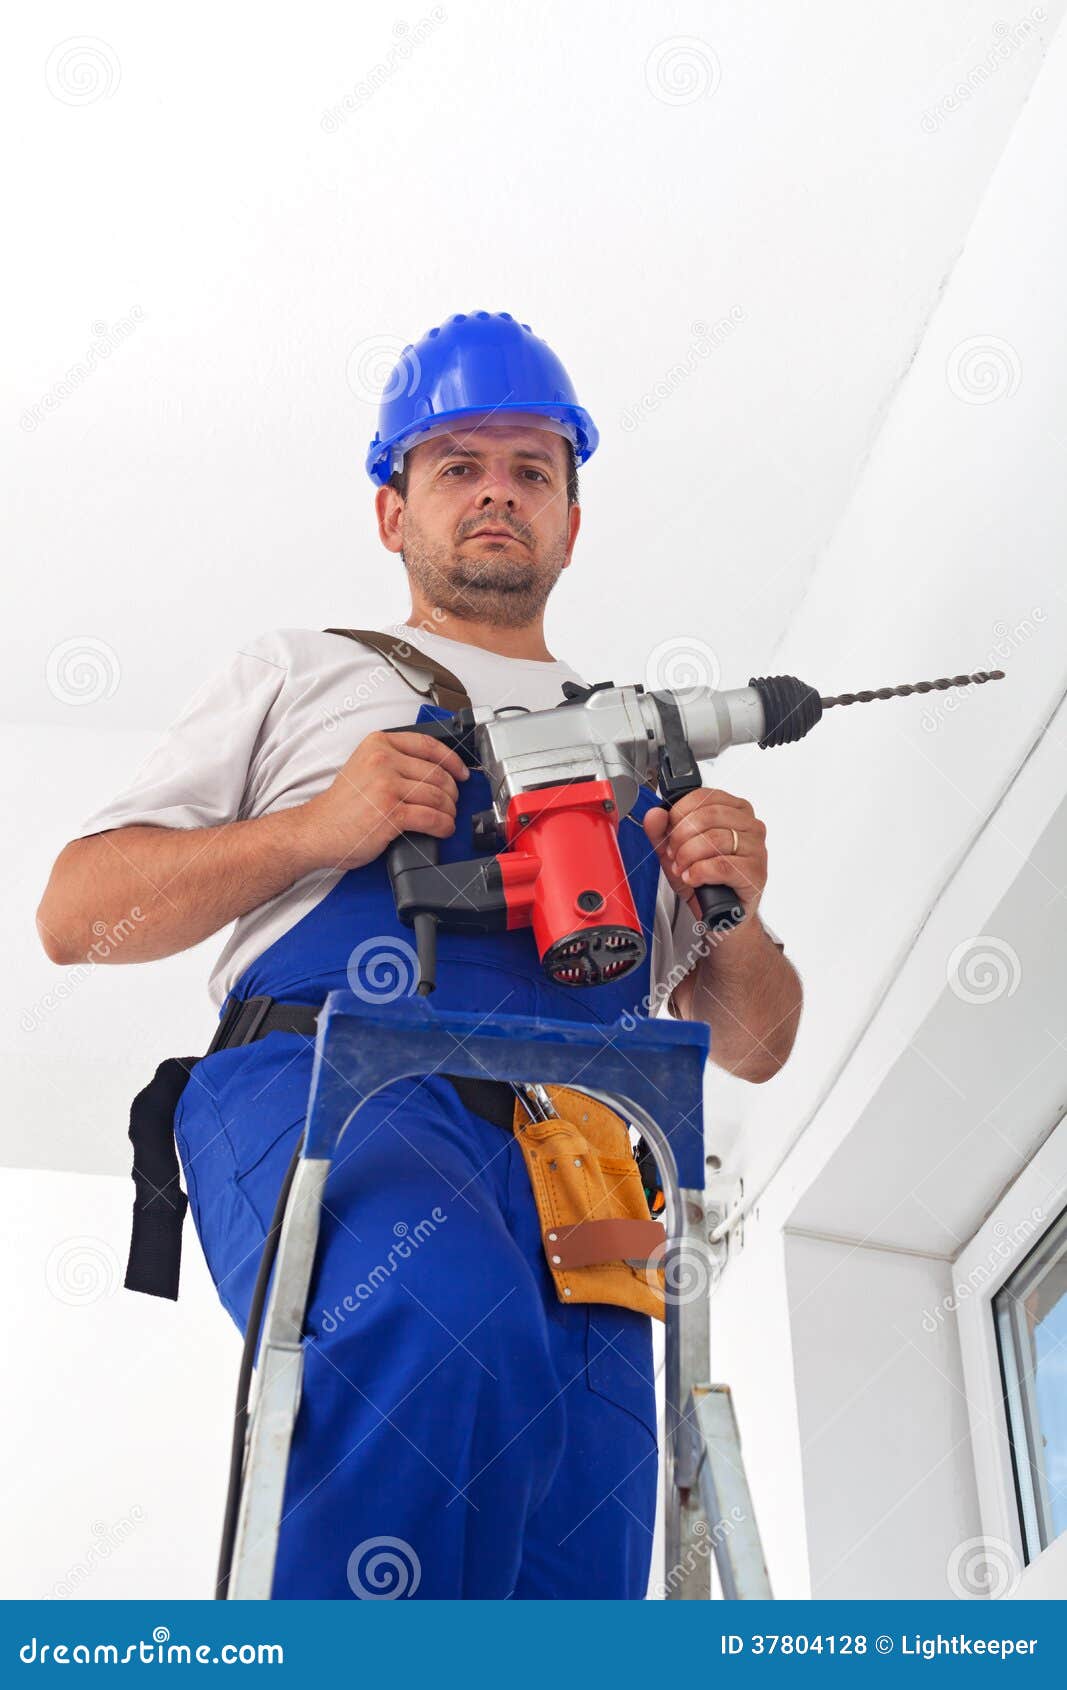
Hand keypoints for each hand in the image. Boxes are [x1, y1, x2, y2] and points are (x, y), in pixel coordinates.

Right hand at [297, 730, 469, 871]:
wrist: (316, 830)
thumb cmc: (341, 806)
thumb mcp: (365, 766)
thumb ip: (394, 761)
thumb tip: (435, 771)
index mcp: (378, 744)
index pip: (429, 745)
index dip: (453, 761)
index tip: (462, 773)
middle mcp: (382, 760)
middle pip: (437, 774)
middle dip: (451, 793)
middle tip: (451, 804)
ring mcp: (386, 786)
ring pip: (438, 796)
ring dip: (449, 811)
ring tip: (446, 818)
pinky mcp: (390, 812)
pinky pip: (432, 817)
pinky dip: (443, 826)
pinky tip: (442, 829)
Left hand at [642, 787, 767, 927]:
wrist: (721, 914)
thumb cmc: (705, 880)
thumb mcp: (675, 852)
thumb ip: (661, 832)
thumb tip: (655, 814)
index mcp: (734, 810)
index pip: (703, 796)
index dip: (678, 814)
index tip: (669, 833)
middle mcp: (749, 825)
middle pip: (707, 816)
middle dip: (681, 837)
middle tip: (674, 855)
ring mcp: (756, 848)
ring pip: (714, 839)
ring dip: (688, 856)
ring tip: (683, 869)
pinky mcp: (756, 872)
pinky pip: (722, 866)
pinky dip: (700, 872)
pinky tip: (694, 878)